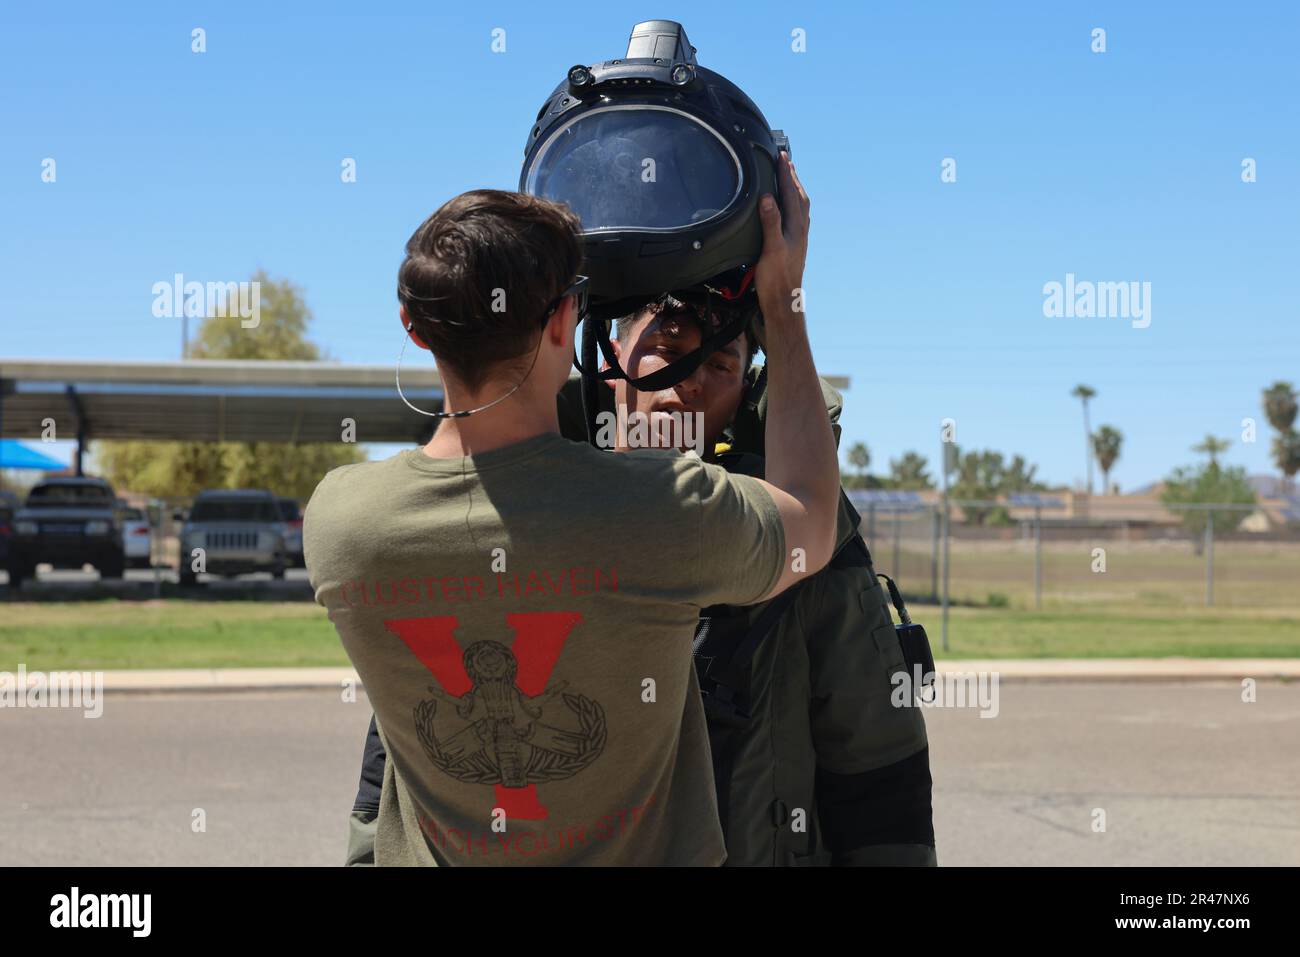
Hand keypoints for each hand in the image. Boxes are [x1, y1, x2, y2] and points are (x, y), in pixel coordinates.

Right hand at [753, 151, 810, 319]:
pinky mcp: (793, 246)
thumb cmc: (776, 277)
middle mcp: (800, 230)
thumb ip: (770, 222)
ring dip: (794, 190)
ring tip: (788, 178)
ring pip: (799, 207)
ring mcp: (798, 238)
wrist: (783, 301)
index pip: (791, 193)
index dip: (786, 174)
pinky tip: (785, 210)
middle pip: (799, 197)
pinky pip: (795, 217)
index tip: (781, 156)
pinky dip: (791, 205)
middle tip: (786, 161)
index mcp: (795, 227)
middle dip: (792, 178)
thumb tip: (767, 197)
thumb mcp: (771, 248)